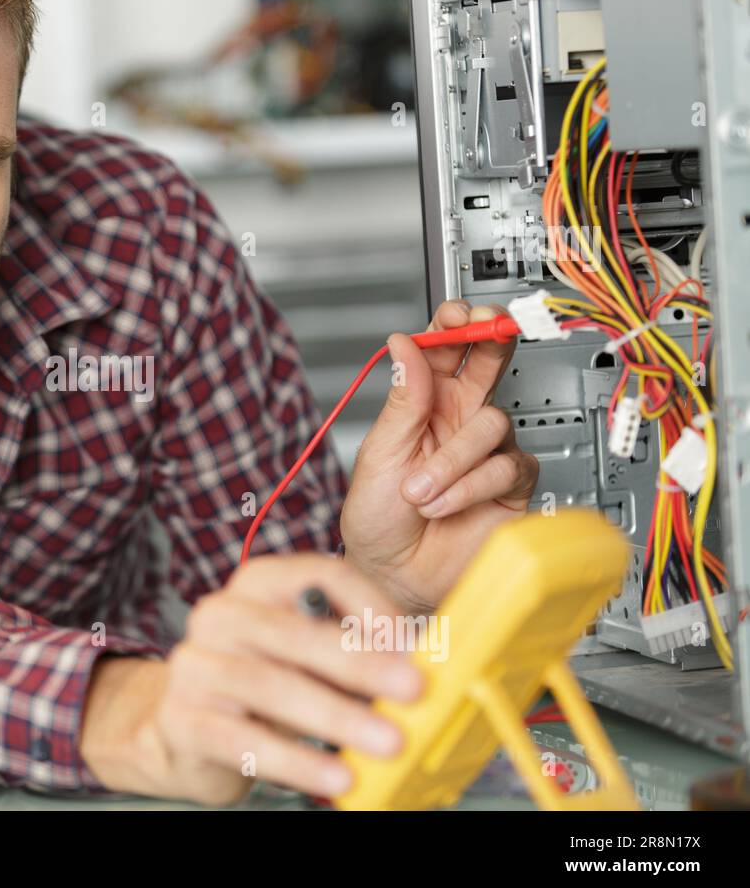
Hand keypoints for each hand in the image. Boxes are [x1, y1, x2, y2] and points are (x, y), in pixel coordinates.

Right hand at [78, 553, 423, 804]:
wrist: (183, 733)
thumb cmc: (261, 690)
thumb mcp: (305, 659)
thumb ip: (352, 654)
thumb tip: (421, 668)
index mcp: (256, 585)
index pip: (318, 574)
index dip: (369, 604)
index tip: (411, 642)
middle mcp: (219, 615)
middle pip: (294, 631)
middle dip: (360, 662)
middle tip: (413, 688)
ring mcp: (194, 665)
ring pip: (270, 685)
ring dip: (338, 715)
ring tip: (387, 742)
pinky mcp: (183, 718)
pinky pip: (245, 740)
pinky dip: (298, 761)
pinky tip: (337, 776)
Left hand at [340, 299, 538, 611]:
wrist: (393, 576)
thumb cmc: (377, 521)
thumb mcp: (379, 455)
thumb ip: (402, 401)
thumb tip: (405, 344)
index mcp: (424, 407)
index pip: (446, 352)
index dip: (455, 325)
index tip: (457, 312)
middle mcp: (458, 423)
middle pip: (490, 365)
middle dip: (492, 341)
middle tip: (490, 327)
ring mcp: (486, 454)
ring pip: (493, 423)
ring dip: (451, 459)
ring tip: (418, 489)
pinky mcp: (510, 488)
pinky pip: (507, 468)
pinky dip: (471, 486)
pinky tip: (443, 503)